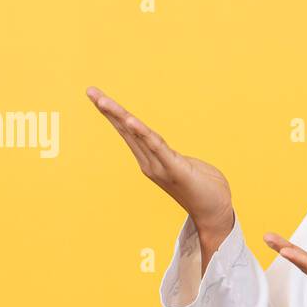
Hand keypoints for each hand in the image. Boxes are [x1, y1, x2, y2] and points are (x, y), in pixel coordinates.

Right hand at [85, 86, 235, 255]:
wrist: (216, 215)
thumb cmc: (206, 189)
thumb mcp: (187, 166)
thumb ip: (175, 157)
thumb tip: (174, 154)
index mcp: (153, 159)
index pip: (130, 132)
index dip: (114, 114)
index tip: (97, 96)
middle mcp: (151, 163)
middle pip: (126, 131)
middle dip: (109, 110)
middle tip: (90, 91)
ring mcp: (160, 167)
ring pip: (137, 136)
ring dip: (119, 116)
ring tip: (103, 101)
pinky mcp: (175, 170)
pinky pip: (157, 148)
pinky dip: (143, 134)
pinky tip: (130, 121)